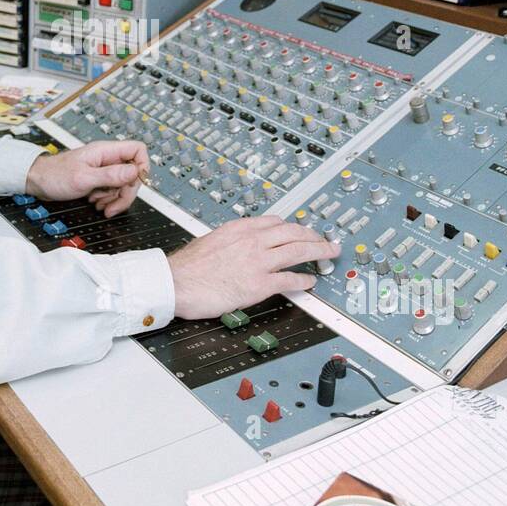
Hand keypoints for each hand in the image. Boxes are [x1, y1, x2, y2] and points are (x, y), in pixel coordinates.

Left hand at [25, 139, 149, 217]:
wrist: (38, 182)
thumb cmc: (54, 175)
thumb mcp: (84, 178)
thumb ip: (110, 175)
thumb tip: (134, 172)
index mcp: (106, 151)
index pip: (137, 150)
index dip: (142, 167)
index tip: (135, 183)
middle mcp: (107, 159)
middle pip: (132, 173)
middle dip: (126, 193)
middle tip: (114, 206)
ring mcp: (103, 170)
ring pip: (123, 185)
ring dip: (115, 199)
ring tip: (100, 205)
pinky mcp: (98, 180)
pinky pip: (112, 191)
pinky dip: (107, 200)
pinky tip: (97, 203)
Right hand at [167, 215, 340, 319]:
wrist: (176, 282)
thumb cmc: (187, 266)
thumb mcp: (211, 240)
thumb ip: (231, 239)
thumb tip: (238, 244)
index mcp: (240, 228)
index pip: (275, 221)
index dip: (293, 227)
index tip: (300, 231)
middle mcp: (253, 241)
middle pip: (293, 232)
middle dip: (314, 235)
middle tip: (326, 240)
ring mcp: (258, 261)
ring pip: (298, 250)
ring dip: (318, 252)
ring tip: (329, 254)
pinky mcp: (259, 284)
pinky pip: (289, 279)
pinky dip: (304, 280)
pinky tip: (310, 282)